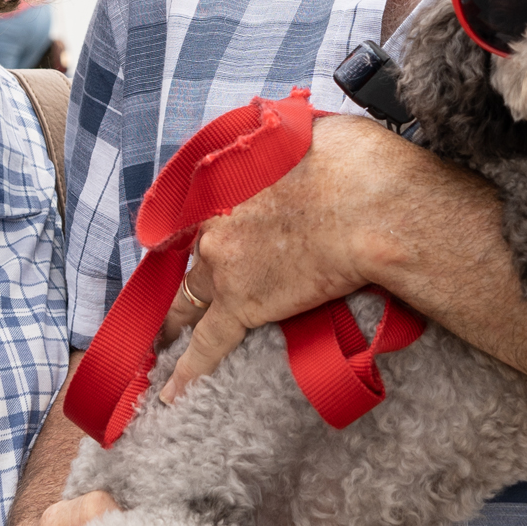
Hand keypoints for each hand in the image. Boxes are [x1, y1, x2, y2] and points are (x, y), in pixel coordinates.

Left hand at [160, 115, 443, 403]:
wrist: (370, 204)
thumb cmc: (351, 161)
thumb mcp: (304, 131)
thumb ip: (282, 143)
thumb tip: (285, 141)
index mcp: (225, 175)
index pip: (196, 200)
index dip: (199, 218)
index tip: (196, 230)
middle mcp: (212, 219)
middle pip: (186, 249)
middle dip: (184, 268)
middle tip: (171, 289)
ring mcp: (223, 265)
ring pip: (186, 297)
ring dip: (172, 320)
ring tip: (156, 344)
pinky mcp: (242, 305)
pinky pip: (206, 344)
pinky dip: (187, 370)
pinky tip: (170, 393)